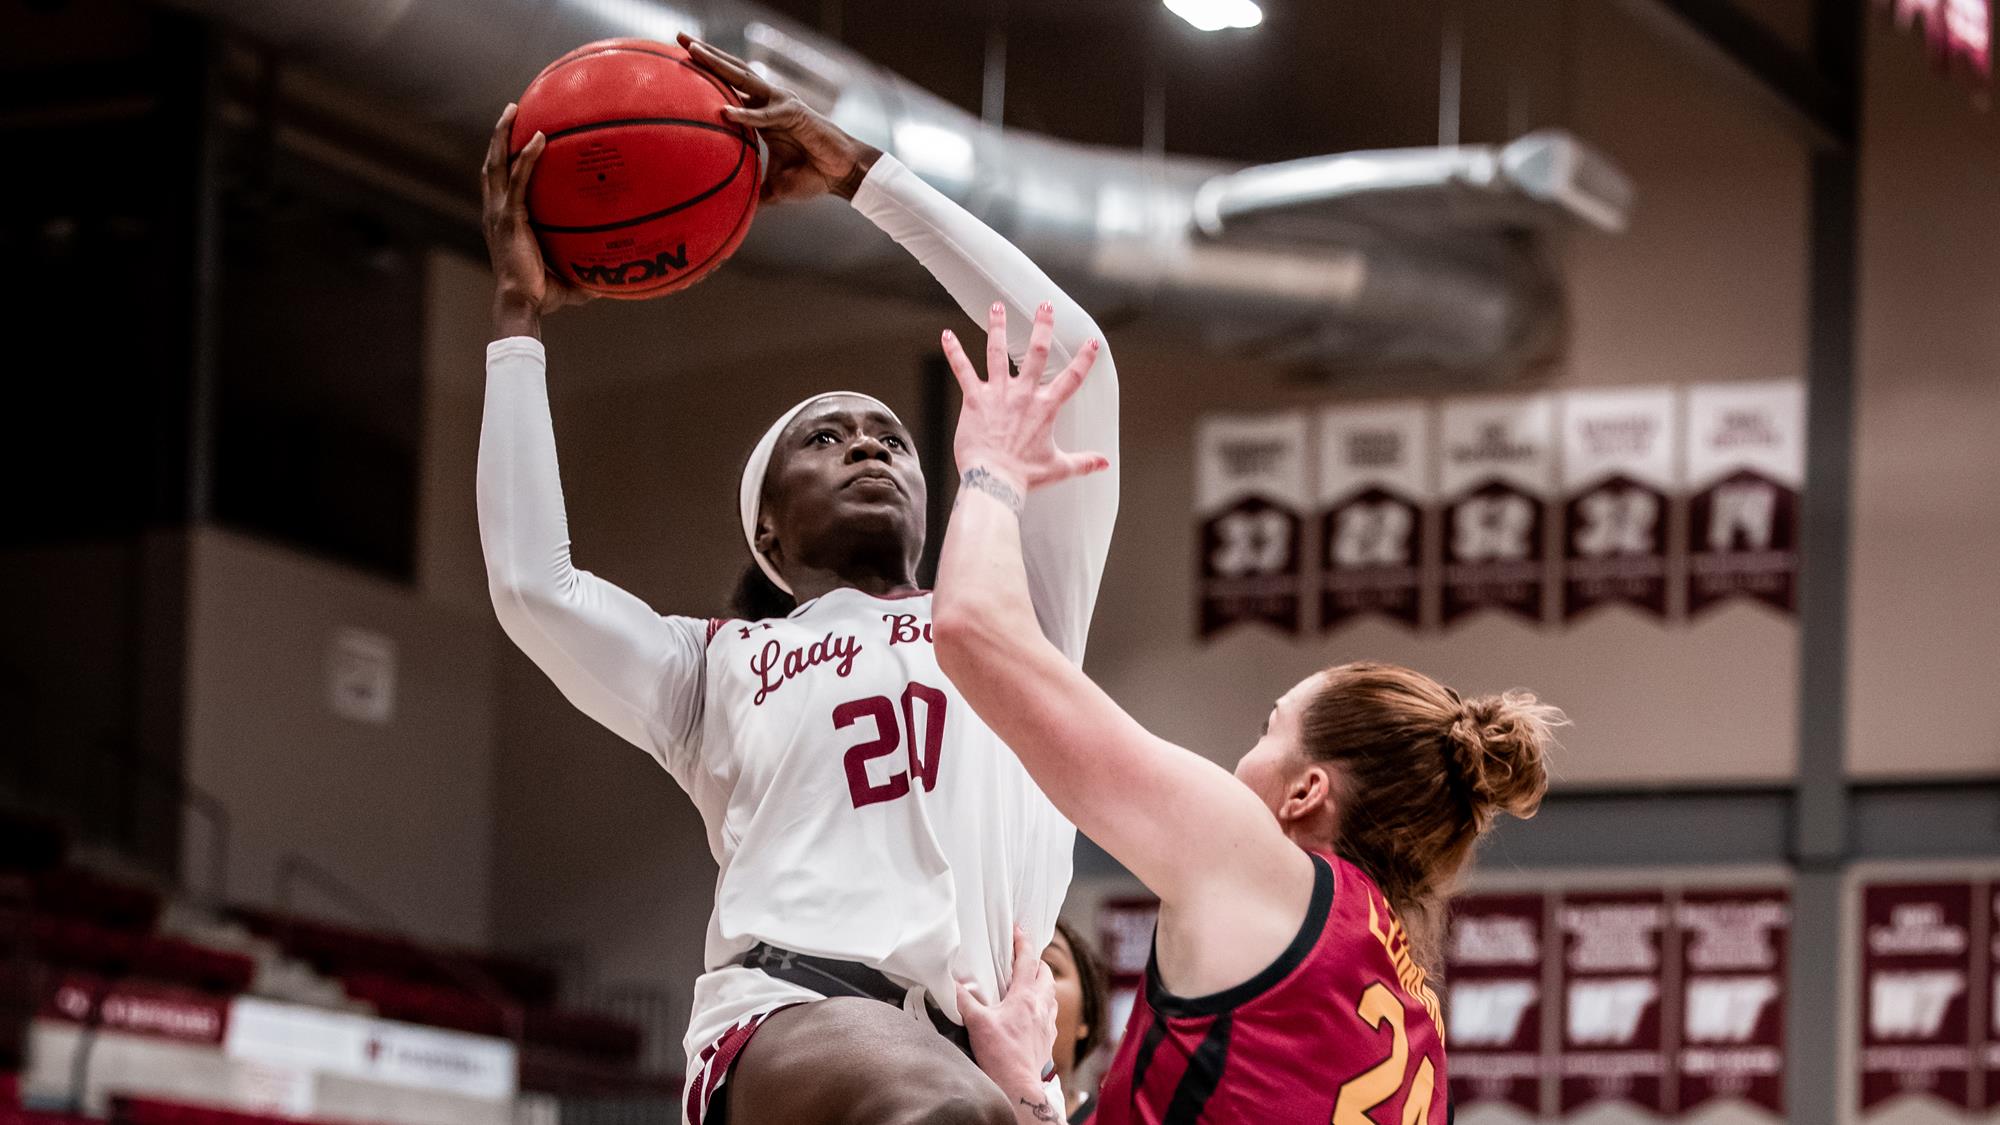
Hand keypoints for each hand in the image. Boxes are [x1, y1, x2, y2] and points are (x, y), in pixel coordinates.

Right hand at [480, 103, 593, 334]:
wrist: (523, 303)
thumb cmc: (542, 296)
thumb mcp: (566, 279)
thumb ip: (586, 273)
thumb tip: (613, 279)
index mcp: (504, 221)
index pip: (500, 183)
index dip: (503, 160)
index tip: (514, 138)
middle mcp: (495, 211)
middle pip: (491, 164)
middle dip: (498, 136)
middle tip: (512, 111)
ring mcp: (499, 212)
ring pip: (496, 164)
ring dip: (503, 135)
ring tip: (515, 109)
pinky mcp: (509, 217)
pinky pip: (518, 179)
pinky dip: (526, 157)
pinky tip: (541, 138)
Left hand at [678, 33, 880, 202]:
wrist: (840, 175)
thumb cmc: (810, 177)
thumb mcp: (772, 187)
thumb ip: (751, 193)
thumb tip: (731, 214)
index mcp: (760, 115)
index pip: (728, 88)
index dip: (706, 74)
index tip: (679, 62)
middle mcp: (767, 103)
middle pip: (731, 71)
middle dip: (706, 53)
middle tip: (679, 36)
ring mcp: (780, 104)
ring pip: (744, 79)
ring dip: (718, 64)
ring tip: (694, 51)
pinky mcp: (795, 114)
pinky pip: (765, 115)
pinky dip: (745, 115)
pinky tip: (724, 113)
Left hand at [943, 303, 1109, 500]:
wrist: (994, 481)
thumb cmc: (1024, 476)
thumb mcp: (1058, 468)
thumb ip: (1083, 462)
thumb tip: (1104, 464)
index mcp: (1046, 408)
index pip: (1071, 378)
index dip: (1084, 359)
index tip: (1092, 342)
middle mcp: (1024, 395)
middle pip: (1036, 353)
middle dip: (1042, 327)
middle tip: (1045, 306)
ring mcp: (998, 394)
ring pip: (998, 353)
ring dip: (997, 328)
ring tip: (997, 307)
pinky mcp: (974, 399)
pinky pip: (963, 370)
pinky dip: (954, 352)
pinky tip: (946, 335)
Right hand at [960, 927, 1059, 1099]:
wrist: (1018, 1085)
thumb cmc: (1001, 1054)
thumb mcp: (977, 1023)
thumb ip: (964, 1000)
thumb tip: (951, 984)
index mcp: (1026, 996)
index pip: (1029, 960)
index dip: (1024, 942)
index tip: (1019, 931)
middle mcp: (1041, 1006)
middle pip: (1046, 974)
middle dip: (1037, 962)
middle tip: (1024, 958)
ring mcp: (1047, 1023)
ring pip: (1051, 994)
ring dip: (1042, 984)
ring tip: (1028, 983)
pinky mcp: (1047, 1039)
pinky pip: (1050, 1015)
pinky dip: (1043, 1006)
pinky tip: (1032, 1014)